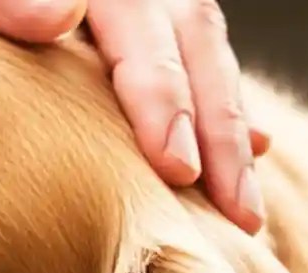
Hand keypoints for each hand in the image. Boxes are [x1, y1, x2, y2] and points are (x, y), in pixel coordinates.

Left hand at [0, 0, 270, 234]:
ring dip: (228, 137)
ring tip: (243, 211)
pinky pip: (194, 67)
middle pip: (193, 55)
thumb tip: (61, 17)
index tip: (175, 168)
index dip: (163, 105)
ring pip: (206, 62)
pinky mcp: (134, 32)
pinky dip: (220, 111)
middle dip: (218, 138)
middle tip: (236, 216)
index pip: (144, 40)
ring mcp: (141, 7)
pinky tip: (246, 151)